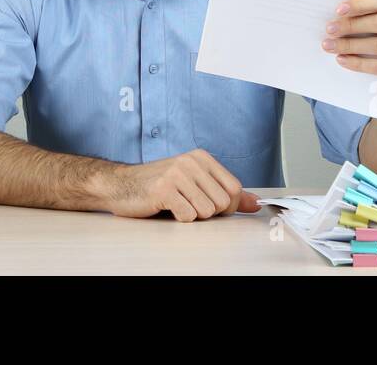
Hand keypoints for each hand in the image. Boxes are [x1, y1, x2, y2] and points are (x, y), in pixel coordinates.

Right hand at [100, 149, 262, 220]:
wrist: (120, 185)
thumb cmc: (159, 186)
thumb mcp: (195, 184)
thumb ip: (226, 193)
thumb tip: (256, 203)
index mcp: (202, 157)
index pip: (234, 188)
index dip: (226, 206)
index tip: (208, 205)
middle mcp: (191, 161)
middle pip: (222, 203)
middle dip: (208, 212)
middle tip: (187, 204)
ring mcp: (177, 173)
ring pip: (206, 211)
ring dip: (191, 216)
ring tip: (176, 205)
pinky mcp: (163, 189)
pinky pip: (187, 216)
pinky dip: (178, 219)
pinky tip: (166, 208)